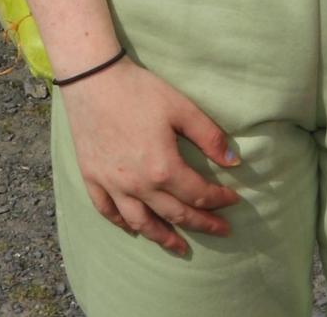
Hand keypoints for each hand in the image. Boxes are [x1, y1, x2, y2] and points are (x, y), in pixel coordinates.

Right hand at [58, 58, 240, 254]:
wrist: (94, 81)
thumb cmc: (140, 91)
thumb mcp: (182, 109)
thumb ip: (210, 138)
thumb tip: (235, 162)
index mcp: (163, 168)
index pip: (198, 194)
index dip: (219, 200)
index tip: (234, 200)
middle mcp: (137, 185)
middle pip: (175, 214)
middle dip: (202, 224)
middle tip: (221, 231)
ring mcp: (112, 185)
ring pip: (140, 223)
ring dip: (163, 237)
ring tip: (180, 246)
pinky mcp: (92, 178)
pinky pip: (107, 211)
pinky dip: (122, 223)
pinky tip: (133, 228)